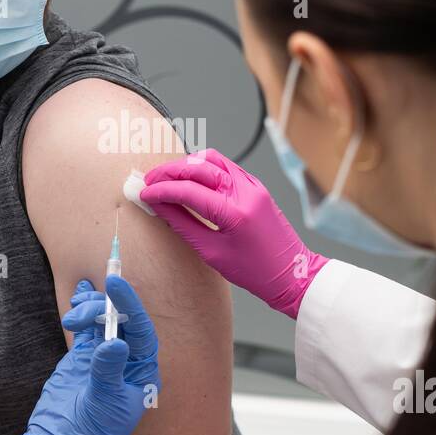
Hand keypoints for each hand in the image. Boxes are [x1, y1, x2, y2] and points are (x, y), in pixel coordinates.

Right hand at [18, 276, 160, 434]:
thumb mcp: (102, 403)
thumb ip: (107, 371)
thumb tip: (117, 343)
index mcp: (141, 374)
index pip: (142, 331)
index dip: (130, 305)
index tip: (115, 284)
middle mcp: (127, 363)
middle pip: (123, 321)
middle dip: (105, 307)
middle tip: (85, 304)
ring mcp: (103, 359)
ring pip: (103, 321)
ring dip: (90, 309)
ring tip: (72, 316)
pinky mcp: (83, 359)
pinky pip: (87, 328)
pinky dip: (83, 311)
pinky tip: (80, 293)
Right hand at [140, 148, 327, 317]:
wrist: (292, 274)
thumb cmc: (255, 271)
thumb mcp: (212, 253)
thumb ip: (183, 224)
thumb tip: (160, 206)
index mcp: (234, 212)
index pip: (188, 191)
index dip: (161, 190)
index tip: (143, 193)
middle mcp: (245, 191)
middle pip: (198, 168)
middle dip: (169, 172)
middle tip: (149, 181)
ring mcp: (253, 185)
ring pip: (212, 160)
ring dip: (186, 165)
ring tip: (167, 178)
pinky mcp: (256, 186)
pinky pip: (226, 166)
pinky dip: (204, 168)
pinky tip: (191, 179)